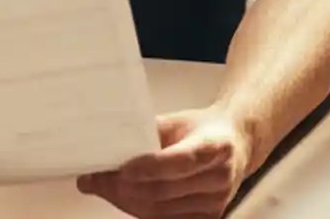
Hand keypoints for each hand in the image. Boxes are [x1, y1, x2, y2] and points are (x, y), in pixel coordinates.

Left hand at [78, 107, 251, 217]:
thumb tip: (108, 141)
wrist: (236, 145)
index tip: (120, 168)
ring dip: (124, 201)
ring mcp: (215, 202)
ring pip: (159, 210)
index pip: (179, 161)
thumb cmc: (202, 130)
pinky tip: (121, 198)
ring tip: (100, 187)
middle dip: (122, 187)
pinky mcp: (209, 217)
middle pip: (163, 191)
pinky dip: (138, 211)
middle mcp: (219, 178)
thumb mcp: (177, 121)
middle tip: (93, 179)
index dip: (148, 167)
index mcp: (215, 146)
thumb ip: (148, 130)